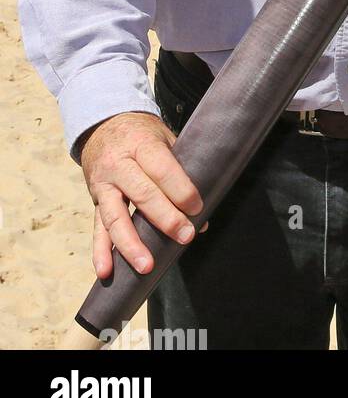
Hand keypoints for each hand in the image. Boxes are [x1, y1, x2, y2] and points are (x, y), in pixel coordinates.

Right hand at [79, 111, 202, 279]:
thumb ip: (181, 169)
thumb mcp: (164, 138)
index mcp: (140, 144)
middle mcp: (118, 165)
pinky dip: (100, 252)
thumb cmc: (142, 134)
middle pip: (142, 194)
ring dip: (131, 245)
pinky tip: (107, 271)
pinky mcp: (95, 203)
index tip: (198, 207)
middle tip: (185, 236)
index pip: (162, 169)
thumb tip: (202, 211)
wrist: (103, 126)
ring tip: (146, 265)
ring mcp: (103, 186)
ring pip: (115, 217)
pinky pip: (97, 229)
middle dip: (165, 219)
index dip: (181, 190)